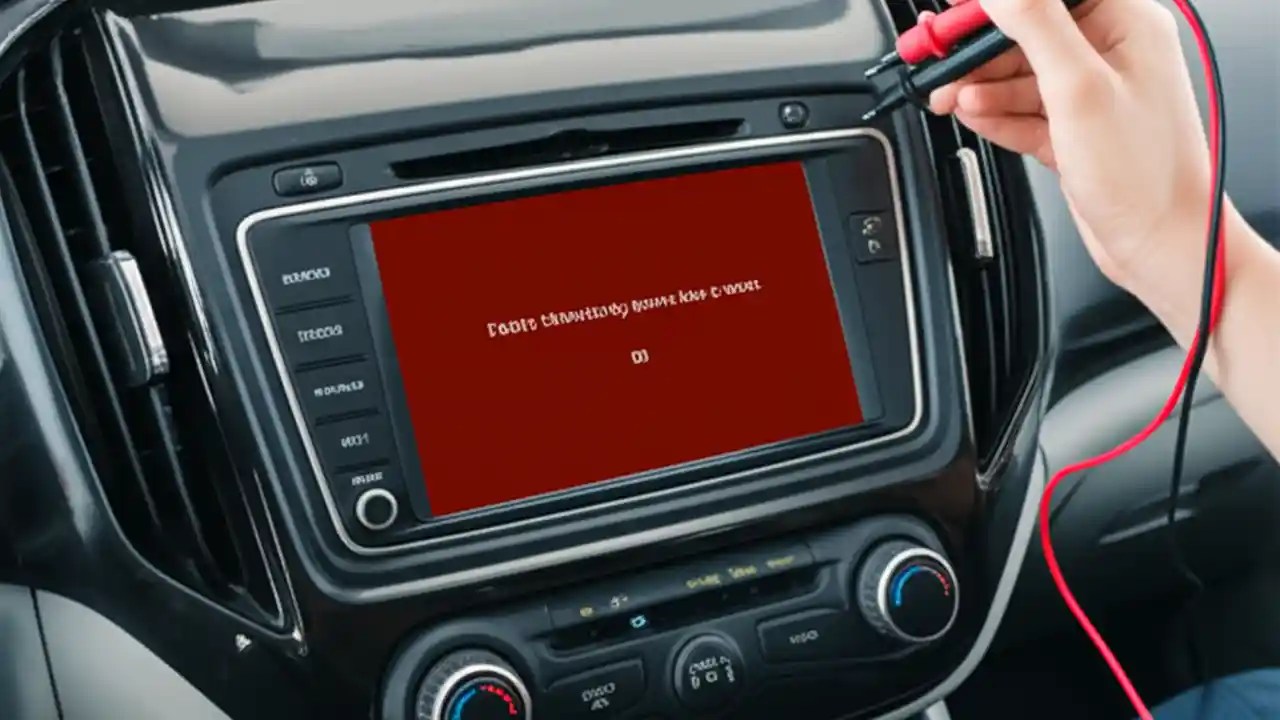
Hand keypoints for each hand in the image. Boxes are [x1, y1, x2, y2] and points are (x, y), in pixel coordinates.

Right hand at [929, 0, 1212, 291]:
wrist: (1157, 242)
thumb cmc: (1144, 173)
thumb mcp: (1079, 89)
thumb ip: (1036, 25)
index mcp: (1126, 24)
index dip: (999, 5)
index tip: (957, 14)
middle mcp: (1109, 53)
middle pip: (1027, 32)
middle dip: (979, 49)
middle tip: (940, 62)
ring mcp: (1090, 94)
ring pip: (1019, 73)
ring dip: (980, 85)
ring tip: (950, 99)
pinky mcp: (1072, 130)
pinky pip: (1022, 109)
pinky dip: (995, 113)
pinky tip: (973, 116)